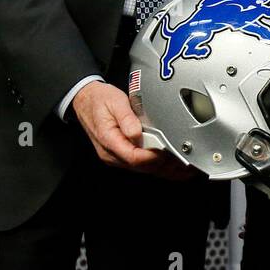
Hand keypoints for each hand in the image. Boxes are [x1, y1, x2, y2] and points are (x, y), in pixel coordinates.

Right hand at [71, 80, 197, 179]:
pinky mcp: (121, 155)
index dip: (154, 157)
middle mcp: (111, 154)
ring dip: (163, 169)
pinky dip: (157, 166)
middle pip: (141, 166)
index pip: (135, 157)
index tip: (170, 152)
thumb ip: (127, 119)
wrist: (85, 100)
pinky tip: (171, 167)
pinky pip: (140, 164)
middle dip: (164, 166)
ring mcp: (116, 156)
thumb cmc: (99, 100)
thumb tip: (137, 134)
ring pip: (142, 169)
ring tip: (183, 167)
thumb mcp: (114, 102)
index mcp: (109, 141)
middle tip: (184, 162)